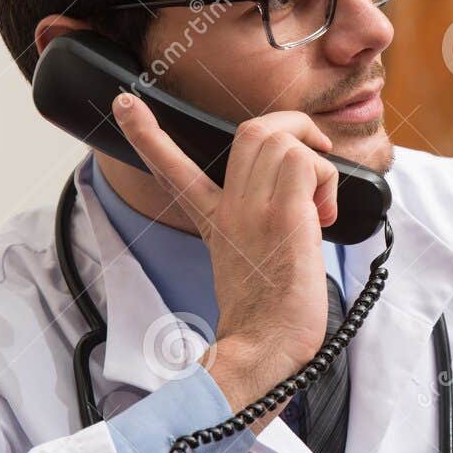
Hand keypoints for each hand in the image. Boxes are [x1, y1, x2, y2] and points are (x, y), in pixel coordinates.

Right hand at [111, 93, 337, 426]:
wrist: (265, 348)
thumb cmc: (269, 319)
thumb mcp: (248, 267)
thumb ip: (259, 231)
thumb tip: (306, 213)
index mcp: (215, 219)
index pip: (173, 167)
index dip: (148, 134)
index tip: (125, 104)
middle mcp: (230, 208)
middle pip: (253, 129)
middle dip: (294, 126)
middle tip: (317, 156)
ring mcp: (255, 208)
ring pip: (284, 140)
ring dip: (318, 162)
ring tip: (321, 205)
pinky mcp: (284, 216)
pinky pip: (308, 163)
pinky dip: (327, 179)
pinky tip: (325, 216)